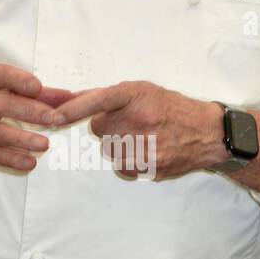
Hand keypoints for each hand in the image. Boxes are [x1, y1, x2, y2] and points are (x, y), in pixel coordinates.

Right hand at [0, 64, 76, 172]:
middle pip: (0, 105)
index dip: (18, 80)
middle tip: (52, 118)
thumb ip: (31, 92)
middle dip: (27, 111)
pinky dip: (12, 159)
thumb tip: (68, 97)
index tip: (38, 86)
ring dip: (22, 139)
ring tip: (44, 144)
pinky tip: (30, 162)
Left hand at [50, 81, 227, 179]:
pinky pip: (122, 167)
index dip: (72, 110)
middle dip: (109, 126)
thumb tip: (68, 98)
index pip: (98, 100)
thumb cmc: (172, 108)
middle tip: (132, 122)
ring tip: (144, 138)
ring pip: (110, 150)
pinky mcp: (150, 167)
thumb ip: (106, 96)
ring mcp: (145, 145)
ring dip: (119, 145)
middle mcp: (140, 118)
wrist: (208, 133)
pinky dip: (129, 161)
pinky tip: (148, 151)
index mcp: (137, 95)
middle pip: (100, 128)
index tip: (52, 118)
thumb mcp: (144, 91)